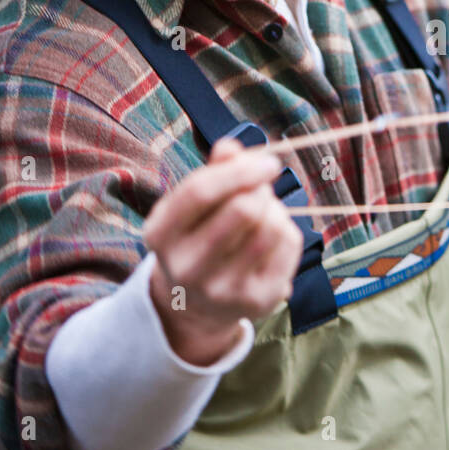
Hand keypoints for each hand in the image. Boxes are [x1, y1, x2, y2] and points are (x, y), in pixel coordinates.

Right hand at [144, 136, 303, 365]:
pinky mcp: (256, 302)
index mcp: (160, 235)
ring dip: (275, 210)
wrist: (199, 303)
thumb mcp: (193, 204)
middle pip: (243, 210)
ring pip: (271, 227)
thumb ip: (213, 171)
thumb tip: (230, 147)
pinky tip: (271, 238)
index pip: (200, 192)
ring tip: (264, 214)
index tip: (269, 161)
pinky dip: (287, 230)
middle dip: (261, 189)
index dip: (239, 170)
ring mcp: (221, 290)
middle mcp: (186, 268)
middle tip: (262, 188)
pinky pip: (288, 246)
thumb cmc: (199, 235)